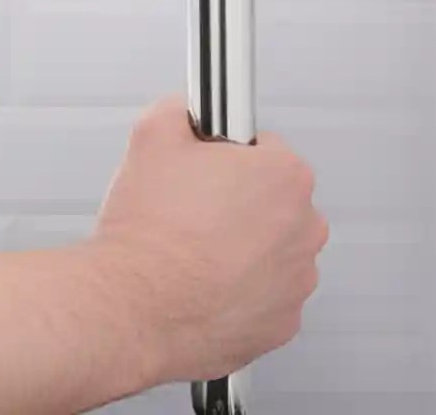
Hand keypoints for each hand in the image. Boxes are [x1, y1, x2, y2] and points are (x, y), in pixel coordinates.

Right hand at [90, 97, 328, 383]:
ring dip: (244, 252)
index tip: (207, 172)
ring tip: (195, 256)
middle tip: (193, 215)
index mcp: (286, 176)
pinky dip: (242, 296)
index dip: (227, 160)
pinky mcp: (281, 324)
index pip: (265, 151)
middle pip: (274, 204)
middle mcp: (304, 228)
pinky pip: (266, 299)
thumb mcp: (152, 138)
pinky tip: (205, 290)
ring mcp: (297, 279)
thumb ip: (177, 111)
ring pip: (273, 254)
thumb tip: (181, 112)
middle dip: (239, 207)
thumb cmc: (148, 236)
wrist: (131, 308)